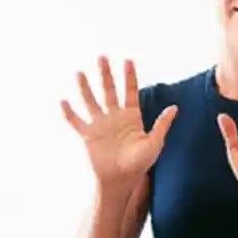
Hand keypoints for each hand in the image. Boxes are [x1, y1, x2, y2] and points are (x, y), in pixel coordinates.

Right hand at [61, 56, 176, 190]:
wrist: (121, 180)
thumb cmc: (139, 164)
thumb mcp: (154, 144)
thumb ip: (162, 125)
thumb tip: (175, 107)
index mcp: (131, 117)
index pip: (130, 91)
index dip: (129, 76)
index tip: (128, 60)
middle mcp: (114, 117)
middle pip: (109, 91)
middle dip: (105, 74)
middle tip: (101, 57)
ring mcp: (100, 125)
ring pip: (91, 101)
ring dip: (85, 88)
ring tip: (79, 73)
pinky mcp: (88, 136)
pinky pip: (76, 122)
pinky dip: (68, 113)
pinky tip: (62, 101)